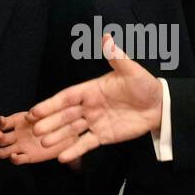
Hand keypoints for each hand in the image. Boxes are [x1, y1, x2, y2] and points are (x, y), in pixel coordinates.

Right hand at [0, 112, 81, 168]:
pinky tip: (14, 157)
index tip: (1, 121)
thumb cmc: (55, 121)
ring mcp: (21, 146)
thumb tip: (29, 115)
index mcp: (18, 122)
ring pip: (4, 150)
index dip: (0, 122)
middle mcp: (17, 134)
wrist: (65, 135)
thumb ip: (38, 115)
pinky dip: (14, 159)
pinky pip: (18, 159)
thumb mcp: (46, 114)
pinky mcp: (28, 156)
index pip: (4, 122)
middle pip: (1, 137)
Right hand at [15, 35, 161, 163]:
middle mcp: (89, 106)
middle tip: (35, 130)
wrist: (159, 106)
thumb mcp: (130, 70)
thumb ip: (116, 57)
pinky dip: (74, 150)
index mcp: (91, 90)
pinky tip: (62, 157)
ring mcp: (95, 122)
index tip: (35, 111)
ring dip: (58, 136)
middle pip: (65, 115)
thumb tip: (107, 37)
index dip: (51, 104)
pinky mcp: (103, 136)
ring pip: (72, 130)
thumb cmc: (144, 85)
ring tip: (43, 143)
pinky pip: (86, 143)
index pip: (66, 97)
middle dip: (50, 122)